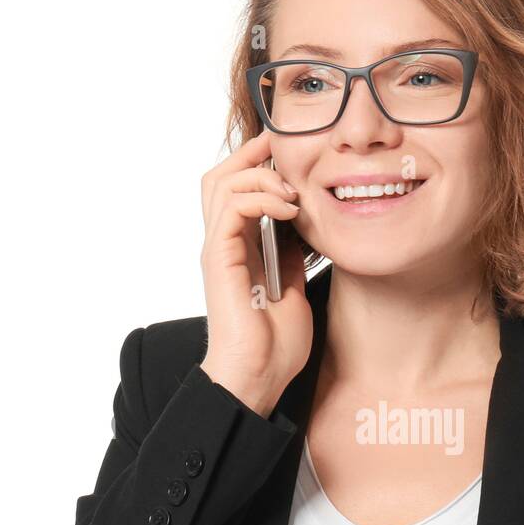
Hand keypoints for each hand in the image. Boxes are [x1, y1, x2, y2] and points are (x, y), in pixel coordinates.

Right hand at [198, 128, 312, 416]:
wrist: (259, 375)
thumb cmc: (275, 345)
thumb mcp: (294, 289)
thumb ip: (293, 257)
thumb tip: (305, 229)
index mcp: (240, 248)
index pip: (238, 189)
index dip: (259, 165)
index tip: (293, 156)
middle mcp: (223, 243)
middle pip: (219, 176)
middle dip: (250, 153)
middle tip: (283, 149)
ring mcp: (218, 250)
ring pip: (222, 182)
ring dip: (261, 177)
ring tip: (293, 192)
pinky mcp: (219, 259)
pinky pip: (232, 208)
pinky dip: (261, 198)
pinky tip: (288, 210)